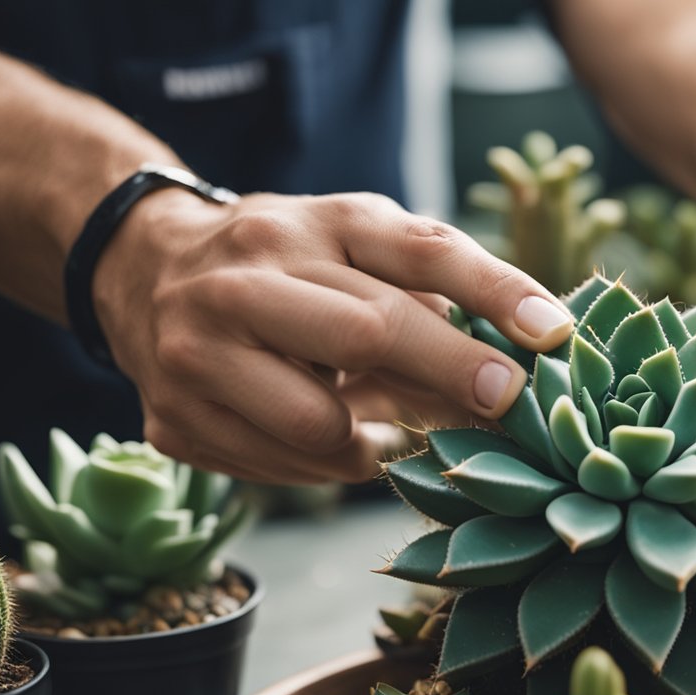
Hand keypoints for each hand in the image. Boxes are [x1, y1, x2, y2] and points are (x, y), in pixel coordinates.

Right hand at [91, 190, 573, 483]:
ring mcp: (199, 350)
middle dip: (453, 374)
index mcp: (313, 225)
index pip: (419, 250)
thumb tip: (523, 372)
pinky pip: (283, 468)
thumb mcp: (357, 250)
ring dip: (375, 442)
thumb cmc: (288, 264)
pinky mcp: (175, 418)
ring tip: (375, 423)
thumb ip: (436, 297)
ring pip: (324, 426)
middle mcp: (248, 278)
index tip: (555, 332)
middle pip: (371, 332)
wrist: (141, 269)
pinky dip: (323, 466)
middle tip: (508, 404)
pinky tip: (318, 436)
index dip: (495, 291)